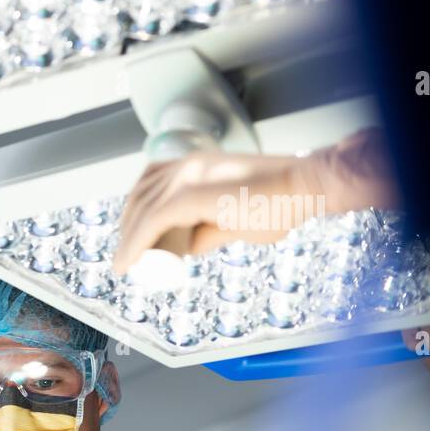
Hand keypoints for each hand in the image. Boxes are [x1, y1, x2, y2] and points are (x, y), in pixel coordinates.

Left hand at [112, 129, 399, 274]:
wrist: (304, 190)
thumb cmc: (278, 204)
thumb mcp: (230, 221)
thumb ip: (204, 230)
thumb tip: (182, 246)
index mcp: (194, 164)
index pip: (149, 185)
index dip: (134, 213)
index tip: (130, 238)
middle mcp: (186, 165)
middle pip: (140, 197)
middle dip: (127, 229)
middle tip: (126, 258)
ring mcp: (186, 176)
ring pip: (142, 212)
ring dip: (128, 242)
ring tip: (124, 266)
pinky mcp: (189, 194)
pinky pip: (151, 223)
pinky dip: (134, 245)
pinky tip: (128, 263)